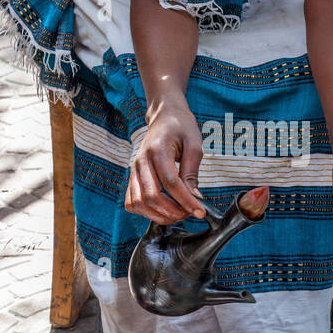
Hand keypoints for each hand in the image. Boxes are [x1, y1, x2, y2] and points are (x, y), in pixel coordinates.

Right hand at [126, 102, 204, 223]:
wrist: (164, 117)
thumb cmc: (181, 127)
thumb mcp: (194, 145)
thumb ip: (192, 173)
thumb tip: (195, 199)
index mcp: (157, 150)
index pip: (170, 183)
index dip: (186, 201)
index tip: (200, 212)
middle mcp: (141, 161)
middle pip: (151, 196)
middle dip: (173, 211)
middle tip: (190, 213)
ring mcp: (133, 170)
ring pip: (139, 203)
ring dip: (159, 215)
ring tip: (177, 214)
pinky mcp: (132, 177)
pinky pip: (132, 202)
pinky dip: (145, 212)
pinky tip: (162, 211)